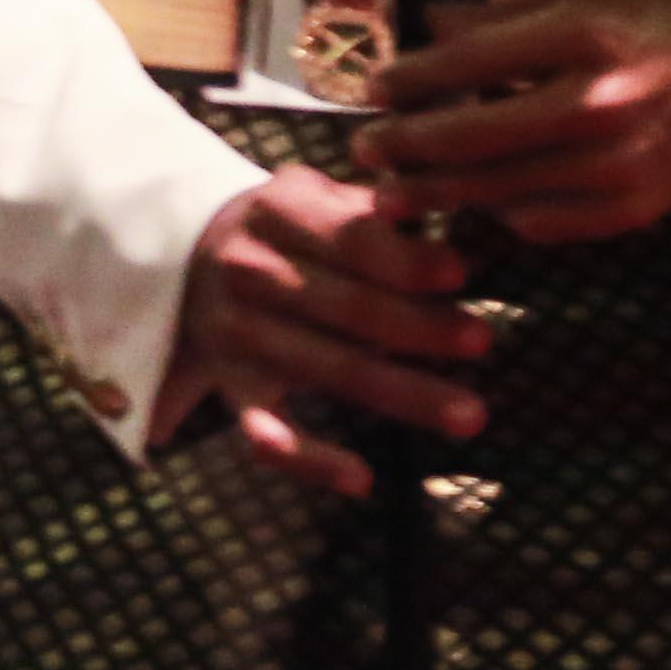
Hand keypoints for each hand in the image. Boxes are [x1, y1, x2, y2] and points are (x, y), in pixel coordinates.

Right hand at [179, 162, 490, 497]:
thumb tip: (450, 206)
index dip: (405, 258)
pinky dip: (308, 460)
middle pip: (348, 308)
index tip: (460, 273)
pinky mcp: (231, 386)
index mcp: (280, 212)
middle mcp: (251, 273)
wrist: (187, 253)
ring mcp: (238, 335)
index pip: (351, 238)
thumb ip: (381, 202)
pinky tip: (360, 480)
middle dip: (420, 328)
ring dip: (401, 393)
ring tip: (467, 414)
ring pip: (328, 369)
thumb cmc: (294, 220)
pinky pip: (266, 431)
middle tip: (483, 341)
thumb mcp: (323, 189)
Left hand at [357, 0, 670, 245]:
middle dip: (403, 146)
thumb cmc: (669, 26)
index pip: (468, 63)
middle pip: (468, 138)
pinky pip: (540, 224)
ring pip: (496, 190)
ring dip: (437, 192)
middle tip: (365, 148)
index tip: (374, 89)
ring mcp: (616, 164)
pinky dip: (503, 215)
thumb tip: (430, 29)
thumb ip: (509, 16)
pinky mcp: (633, 209)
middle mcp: (597, 103)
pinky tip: (480, 205)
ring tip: (397, 190)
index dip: (409, 80)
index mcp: (586, 37)